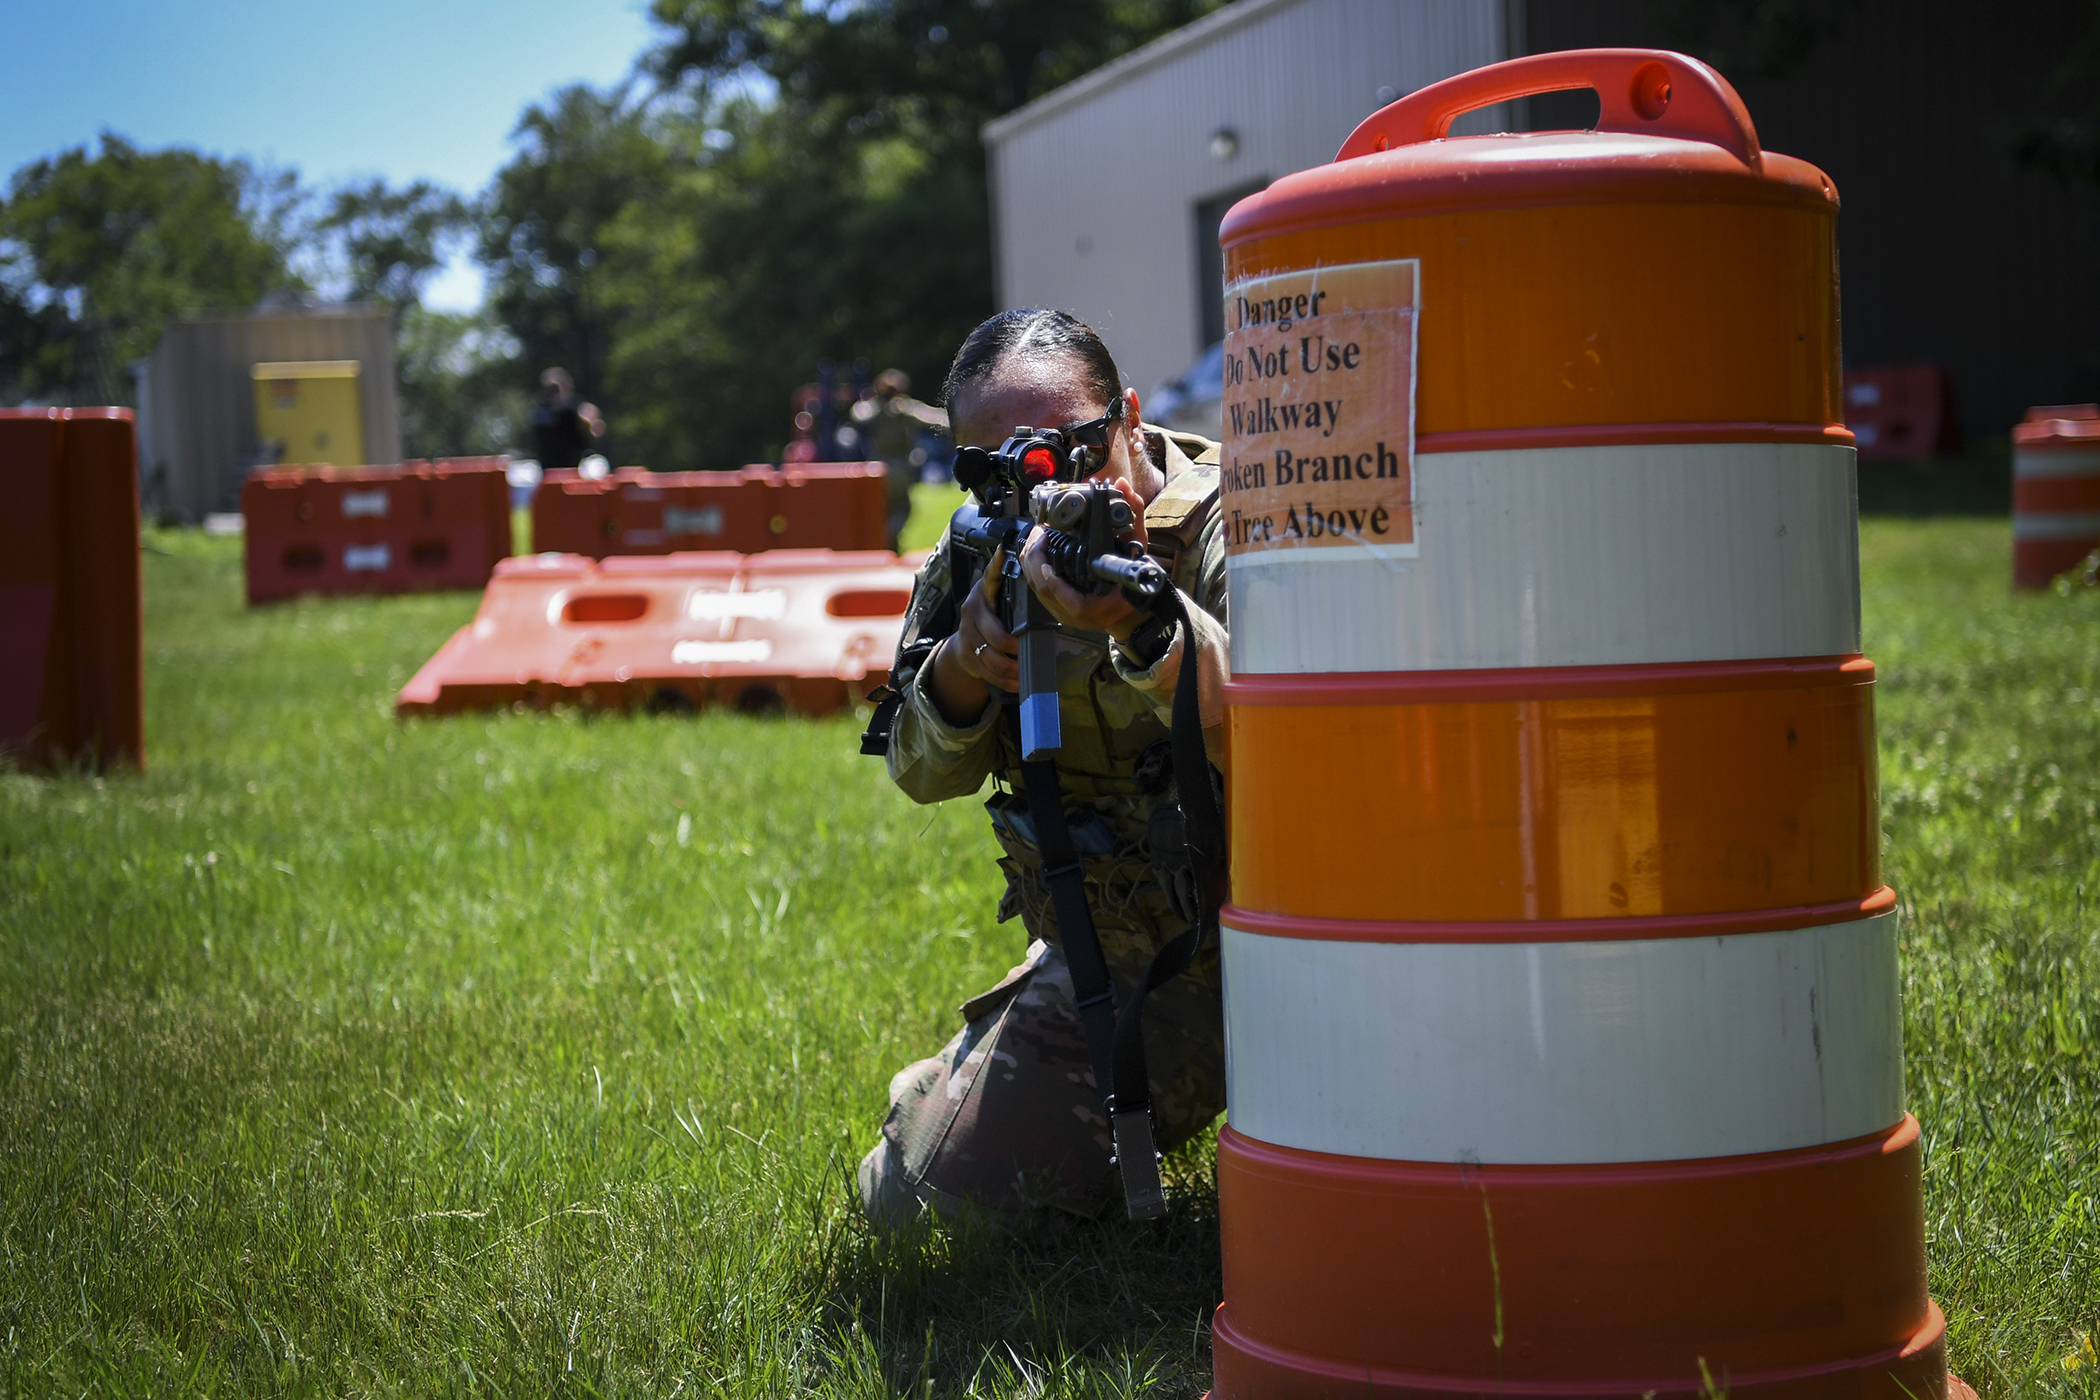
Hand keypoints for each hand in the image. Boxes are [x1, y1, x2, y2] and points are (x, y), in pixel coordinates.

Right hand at [926, 547, 1016, 724]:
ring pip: (991, 657)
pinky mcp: (966, 655)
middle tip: (1028, 652)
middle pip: (995, 634)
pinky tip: (1018, 683)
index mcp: (984, 592)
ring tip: (1025, 673)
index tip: (1005, 552)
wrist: (963, 644)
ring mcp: (966, 634)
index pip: (990, 576)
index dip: (997, 565)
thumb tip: (1044, 582)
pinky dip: (1006, 681)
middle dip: (1015, 647)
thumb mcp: (999, 602)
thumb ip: (1014, 593)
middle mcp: (972, 610)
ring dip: (1012, 668)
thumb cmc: (992, 619)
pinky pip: (988, 672)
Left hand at [1019, 478, 1150, 640]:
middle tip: (1040, 532)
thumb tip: (1122, 486)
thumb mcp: (1138, 549)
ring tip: (1037, 535)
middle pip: (1042, 587)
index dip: (1052, 581)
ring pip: (1035, 586)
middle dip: (1035, 556)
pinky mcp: (1054, 605)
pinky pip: (1036, 586)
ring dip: (1031, 558)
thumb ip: (1133, 517)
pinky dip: (1032, 565)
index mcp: (1093, 604)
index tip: (1046, 561)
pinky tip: (1036, 549)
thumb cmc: (1133, 583)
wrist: (1129, 609)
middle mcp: (1073, 610)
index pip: (1066, 598)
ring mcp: (1061, 610)